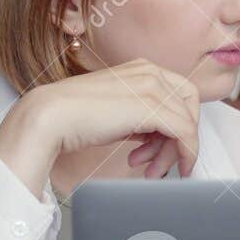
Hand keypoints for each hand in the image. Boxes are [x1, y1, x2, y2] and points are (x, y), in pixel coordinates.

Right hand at [0, 59, 200, 194]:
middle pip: (189, 108)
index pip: (181, 95)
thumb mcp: (116, 113)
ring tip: (150, 171)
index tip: (165, 147)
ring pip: (186, 124)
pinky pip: (185, 133)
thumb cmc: (75, 117)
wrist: (51, 117)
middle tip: (158, 163)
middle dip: (179, 139)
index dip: (179, 123)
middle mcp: (151, 72)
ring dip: (172, 154)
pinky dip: (183, 154)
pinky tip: (161, 170)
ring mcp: (152, 87)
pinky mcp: (152, 107)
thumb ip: (140, 119)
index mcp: (142, 68)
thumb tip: (156, 139)